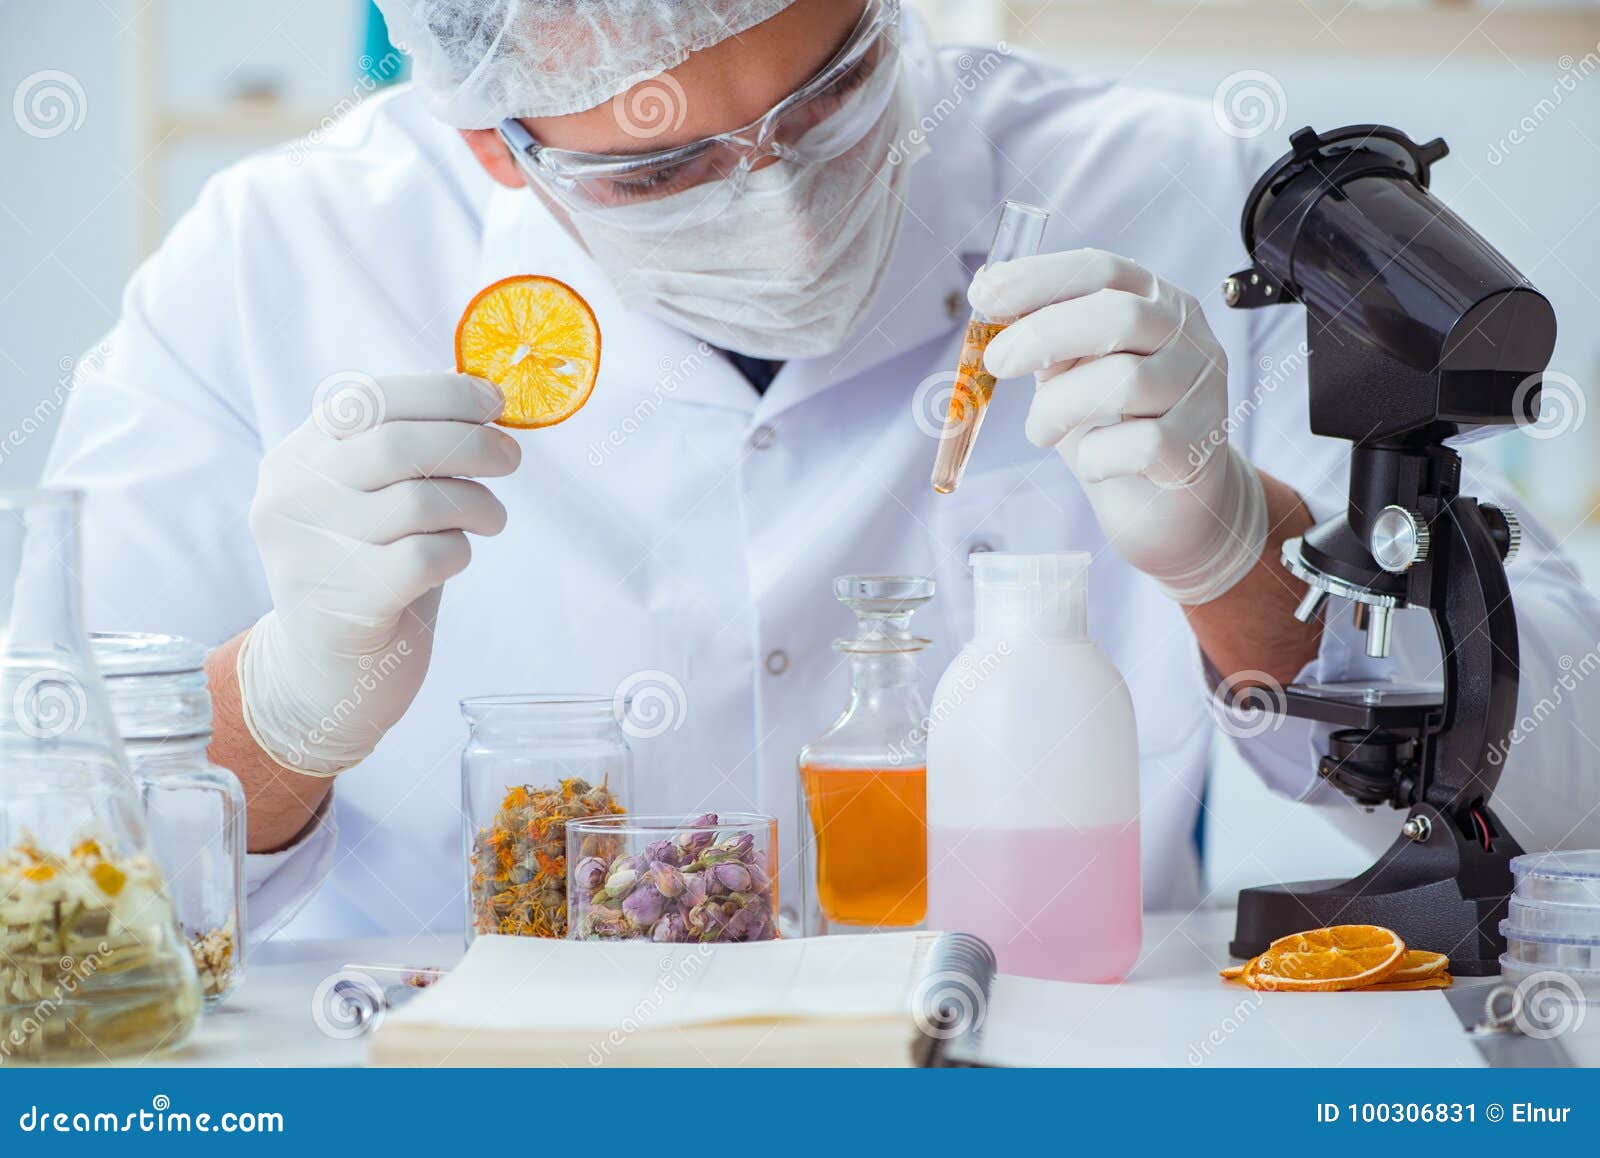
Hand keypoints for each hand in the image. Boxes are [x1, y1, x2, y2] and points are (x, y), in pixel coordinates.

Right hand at [240, 372, 519, 773]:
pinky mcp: (346, 605)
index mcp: (296, 458)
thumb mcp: (372, 500)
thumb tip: (482, 397)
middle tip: (511, 459)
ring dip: (478, 504)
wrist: (326, 678)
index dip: (440, 392)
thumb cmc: (367, 572)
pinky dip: (459, 550)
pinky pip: (427, 556)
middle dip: (473, 443)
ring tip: (491, 518)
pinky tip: (457, 558)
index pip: (367, 398)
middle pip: (398, 444)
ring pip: (421, 500)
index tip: (492, 401)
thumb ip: (409, 453)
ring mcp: (312, 553)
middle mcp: (291, 498)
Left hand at [970, 249, 1265, 604]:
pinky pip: (1138, 444)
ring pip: (1124, 381)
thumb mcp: (1073, 370)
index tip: (983, 294)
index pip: (1101, 270)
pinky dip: (1097, 457)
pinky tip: (1093, 464)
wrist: (1163, 504)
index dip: (1039, 277)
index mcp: (1154, 301)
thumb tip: (986, 289)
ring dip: (1059, 407)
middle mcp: (1188, 335)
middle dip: (1045, 334)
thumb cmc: (1111, 426)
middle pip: (1119, 315)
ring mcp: (1201, 389)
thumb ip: (1044, 333)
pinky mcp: (1200, 446)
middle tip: (997, 362)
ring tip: (1040, 431)